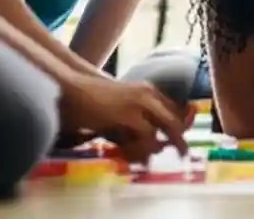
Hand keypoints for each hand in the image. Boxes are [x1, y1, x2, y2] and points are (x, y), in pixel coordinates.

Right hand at [57, 73, 187, 163]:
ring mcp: (141, 102)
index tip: (180, 142)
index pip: (175, 109)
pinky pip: (147, 137)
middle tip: (182, 154)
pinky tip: (136, 159)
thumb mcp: (119, 112)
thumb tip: (150, 149)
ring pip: (166, 129)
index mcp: (148, 91)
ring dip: (157, 148)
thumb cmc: (91, 102)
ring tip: (146, 162)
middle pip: (175, 120)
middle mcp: (149, 94)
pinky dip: (144, 150)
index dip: (180, 126)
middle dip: (179, 139)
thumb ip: (135, 127)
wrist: (70, 90)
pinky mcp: (129, 114)